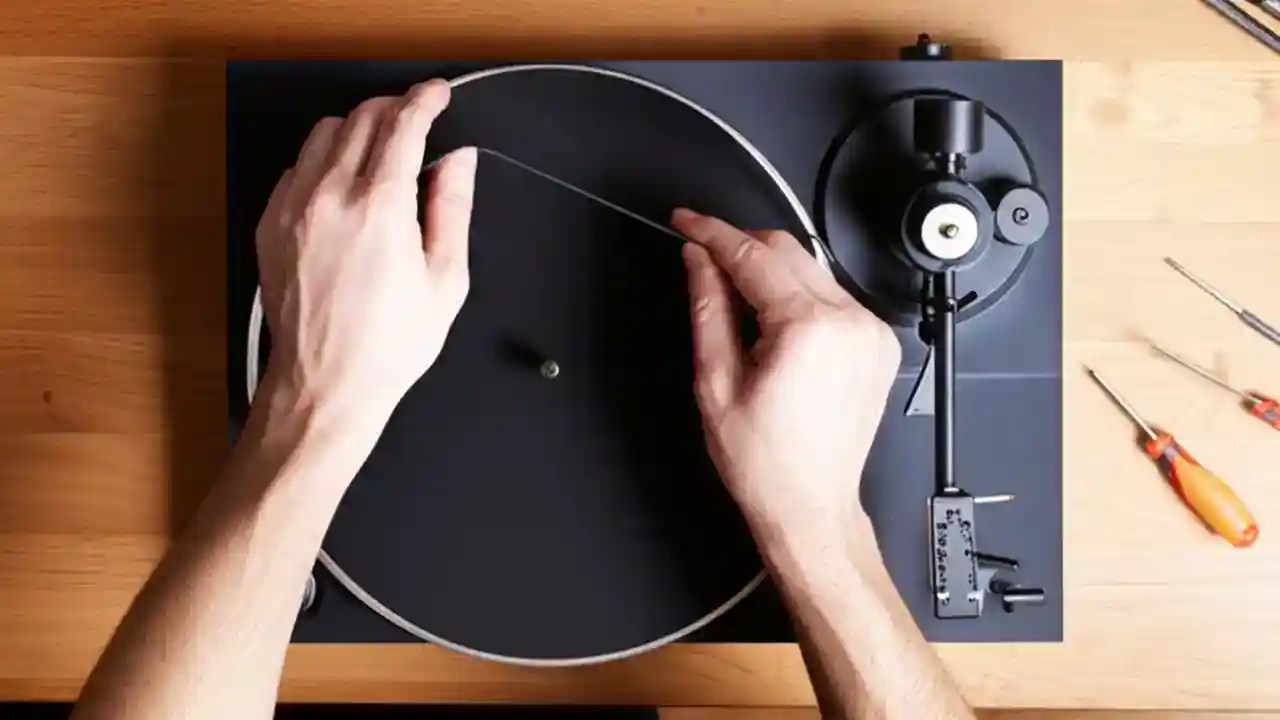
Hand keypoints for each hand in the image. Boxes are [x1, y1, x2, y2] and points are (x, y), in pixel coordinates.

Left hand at [255, 80, 476, 420]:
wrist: (324, 385)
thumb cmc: (388, 345)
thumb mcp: (445, 280)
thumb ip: (453, 208)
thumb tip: (459, 160)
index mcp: (380, 210)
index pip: (403, 125)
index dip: (426, 100)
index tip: (438, 93)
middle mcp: (330, 198)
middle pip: (362, 117)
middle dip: (394, 108)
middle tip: (415, 120)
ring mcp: (293, 209)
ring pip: (324, 133)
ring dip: (357, 129)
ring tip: (379, 151)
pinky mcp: (270, 224)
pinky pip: (296, 166)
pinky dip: (323, 161)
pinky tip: (343, 186)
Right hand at [673, 208, 900, 546]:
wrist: (811, 505)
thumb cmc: (765, 462)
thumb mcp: (715, 382)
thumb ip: (708, 308)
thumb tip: (697, 260)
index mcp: (809, 328)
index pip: (753, 255)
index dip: (712, 232)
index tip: (686, 220)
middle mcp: (850, 321)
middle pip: (788, 250)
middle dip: (740, 245)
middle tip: (700, 255)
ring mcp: (870, 332)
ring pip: (812, 269)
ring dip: (769, 270)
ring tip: (733, 299)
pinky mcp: (878, 344)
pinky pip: (833, 296)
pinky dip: (798, 294)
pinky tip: (771, 322)